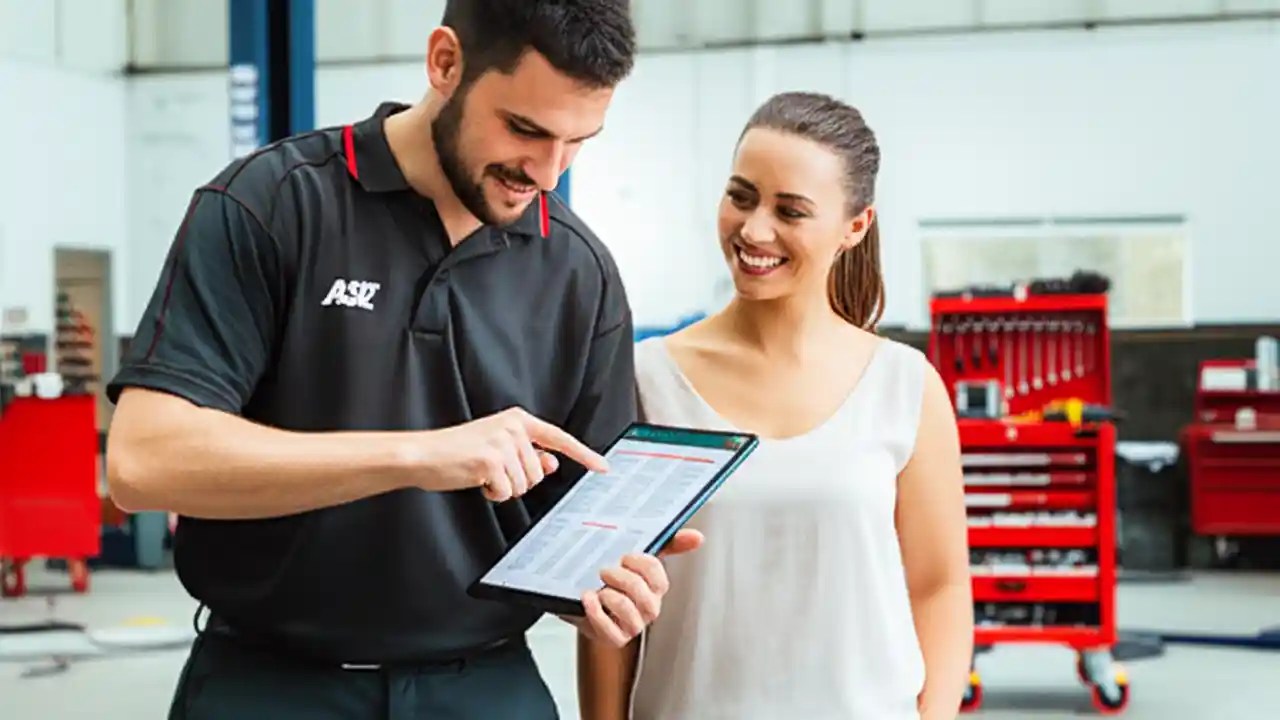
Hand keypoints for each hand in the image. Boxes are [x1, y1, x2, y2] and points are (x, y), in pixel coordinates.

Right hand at [415, 407, 608, 501]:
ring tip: (482, 474)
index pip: (559, 438)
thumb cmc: (458, 452)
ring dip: (504, 488)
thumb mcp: (498, 447)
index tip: (603, 466)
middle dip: (519, 481)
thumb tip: (552, 463)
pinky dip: (493, 494)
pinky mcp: (491, 461)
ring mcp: (503, 443)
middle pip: (539, 473)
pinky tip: (476, 480)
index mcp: (517, 420)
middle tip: (493, 471)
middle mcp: (513, 427)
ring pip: (525, 485)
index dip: (583, 454)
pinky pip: (507, 493)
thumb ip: (528, 453)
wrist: (424, 454)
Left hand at [568, 529, 704, 646]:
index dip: (640, 565)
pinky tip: (588, 599)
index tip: (624, 556)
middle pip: (644, 596)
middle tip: (604, 570)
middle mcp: (649, 609)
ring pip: (628, 612)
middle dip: (622, 580)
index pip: (658, 577)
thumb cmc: (613, 577)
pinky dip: (596, 613)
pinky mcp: (614, 639)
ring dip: (609, 596)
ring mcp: (632, 626)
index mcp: (656, 589)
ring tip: (597, 588)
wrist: (580, 595)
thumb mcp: (636, 557)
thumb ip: (669, 543)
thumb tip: (698, 537)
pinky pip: (609, 631)